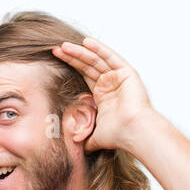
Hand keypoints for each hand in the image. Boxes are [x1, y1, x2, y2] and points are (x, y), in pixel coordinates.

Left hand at [52, 36, 154, 153]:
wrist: (133, 132)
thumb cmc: (119, 135)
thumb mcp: (95, 137)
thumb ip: (86, 138)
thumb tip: (76, 147)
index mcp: (105, 96)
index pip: (85, 75)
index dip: (72, 66)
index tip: (56, 60)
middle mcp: (112, 85)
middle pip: (88, 65)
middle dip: (72, 57)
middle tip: (56, 49)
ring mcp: (120, 78)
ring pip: (97, 60)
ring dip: (80, 52)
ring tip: (63, 45)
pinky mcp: (127, 73)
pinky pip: (111, 57)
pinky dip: (99, 49)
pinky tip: (86, 42)